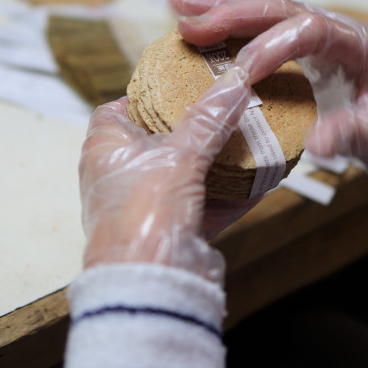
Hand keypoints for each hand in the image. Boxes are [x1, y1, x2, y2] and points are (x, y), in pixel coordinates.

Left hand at [79, 66, 254, 282]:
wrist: (149, 285)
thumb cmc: (140, 219)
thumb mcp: (179, 155)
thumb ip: (208, 119)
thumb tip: (233, 83)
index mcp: (105, 148)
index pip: (119, 108)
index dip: (148, 93)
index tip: (181, 82)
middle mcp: (122, 175)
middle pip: (161, 138)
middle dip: (197, 125)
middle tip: (227, 105)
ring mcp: (149, 204)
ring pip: (188, 172)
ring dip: (220, 158)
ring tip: (251, 134)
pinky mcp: (175, 229)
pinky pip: (209, 203)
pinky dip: (234, 191)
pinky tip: (262, 175)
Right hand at [169, 0, 367, 183]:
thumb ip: (354, 137)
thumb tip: (319, 143)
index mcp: (361, 46)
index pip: (310, 29)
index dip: (272, 44)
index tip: (238, 71)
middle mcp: (337, 30)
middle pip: (280, 9)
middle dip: (232, 13)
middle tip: (187, 19)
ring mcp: (318, 37)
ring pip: (266, 12)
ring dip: (222, 9)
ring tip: (178, 5)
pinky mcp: (302, 50)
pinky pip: (262, 30)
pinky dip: (228, 27)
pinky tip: (196, 25)